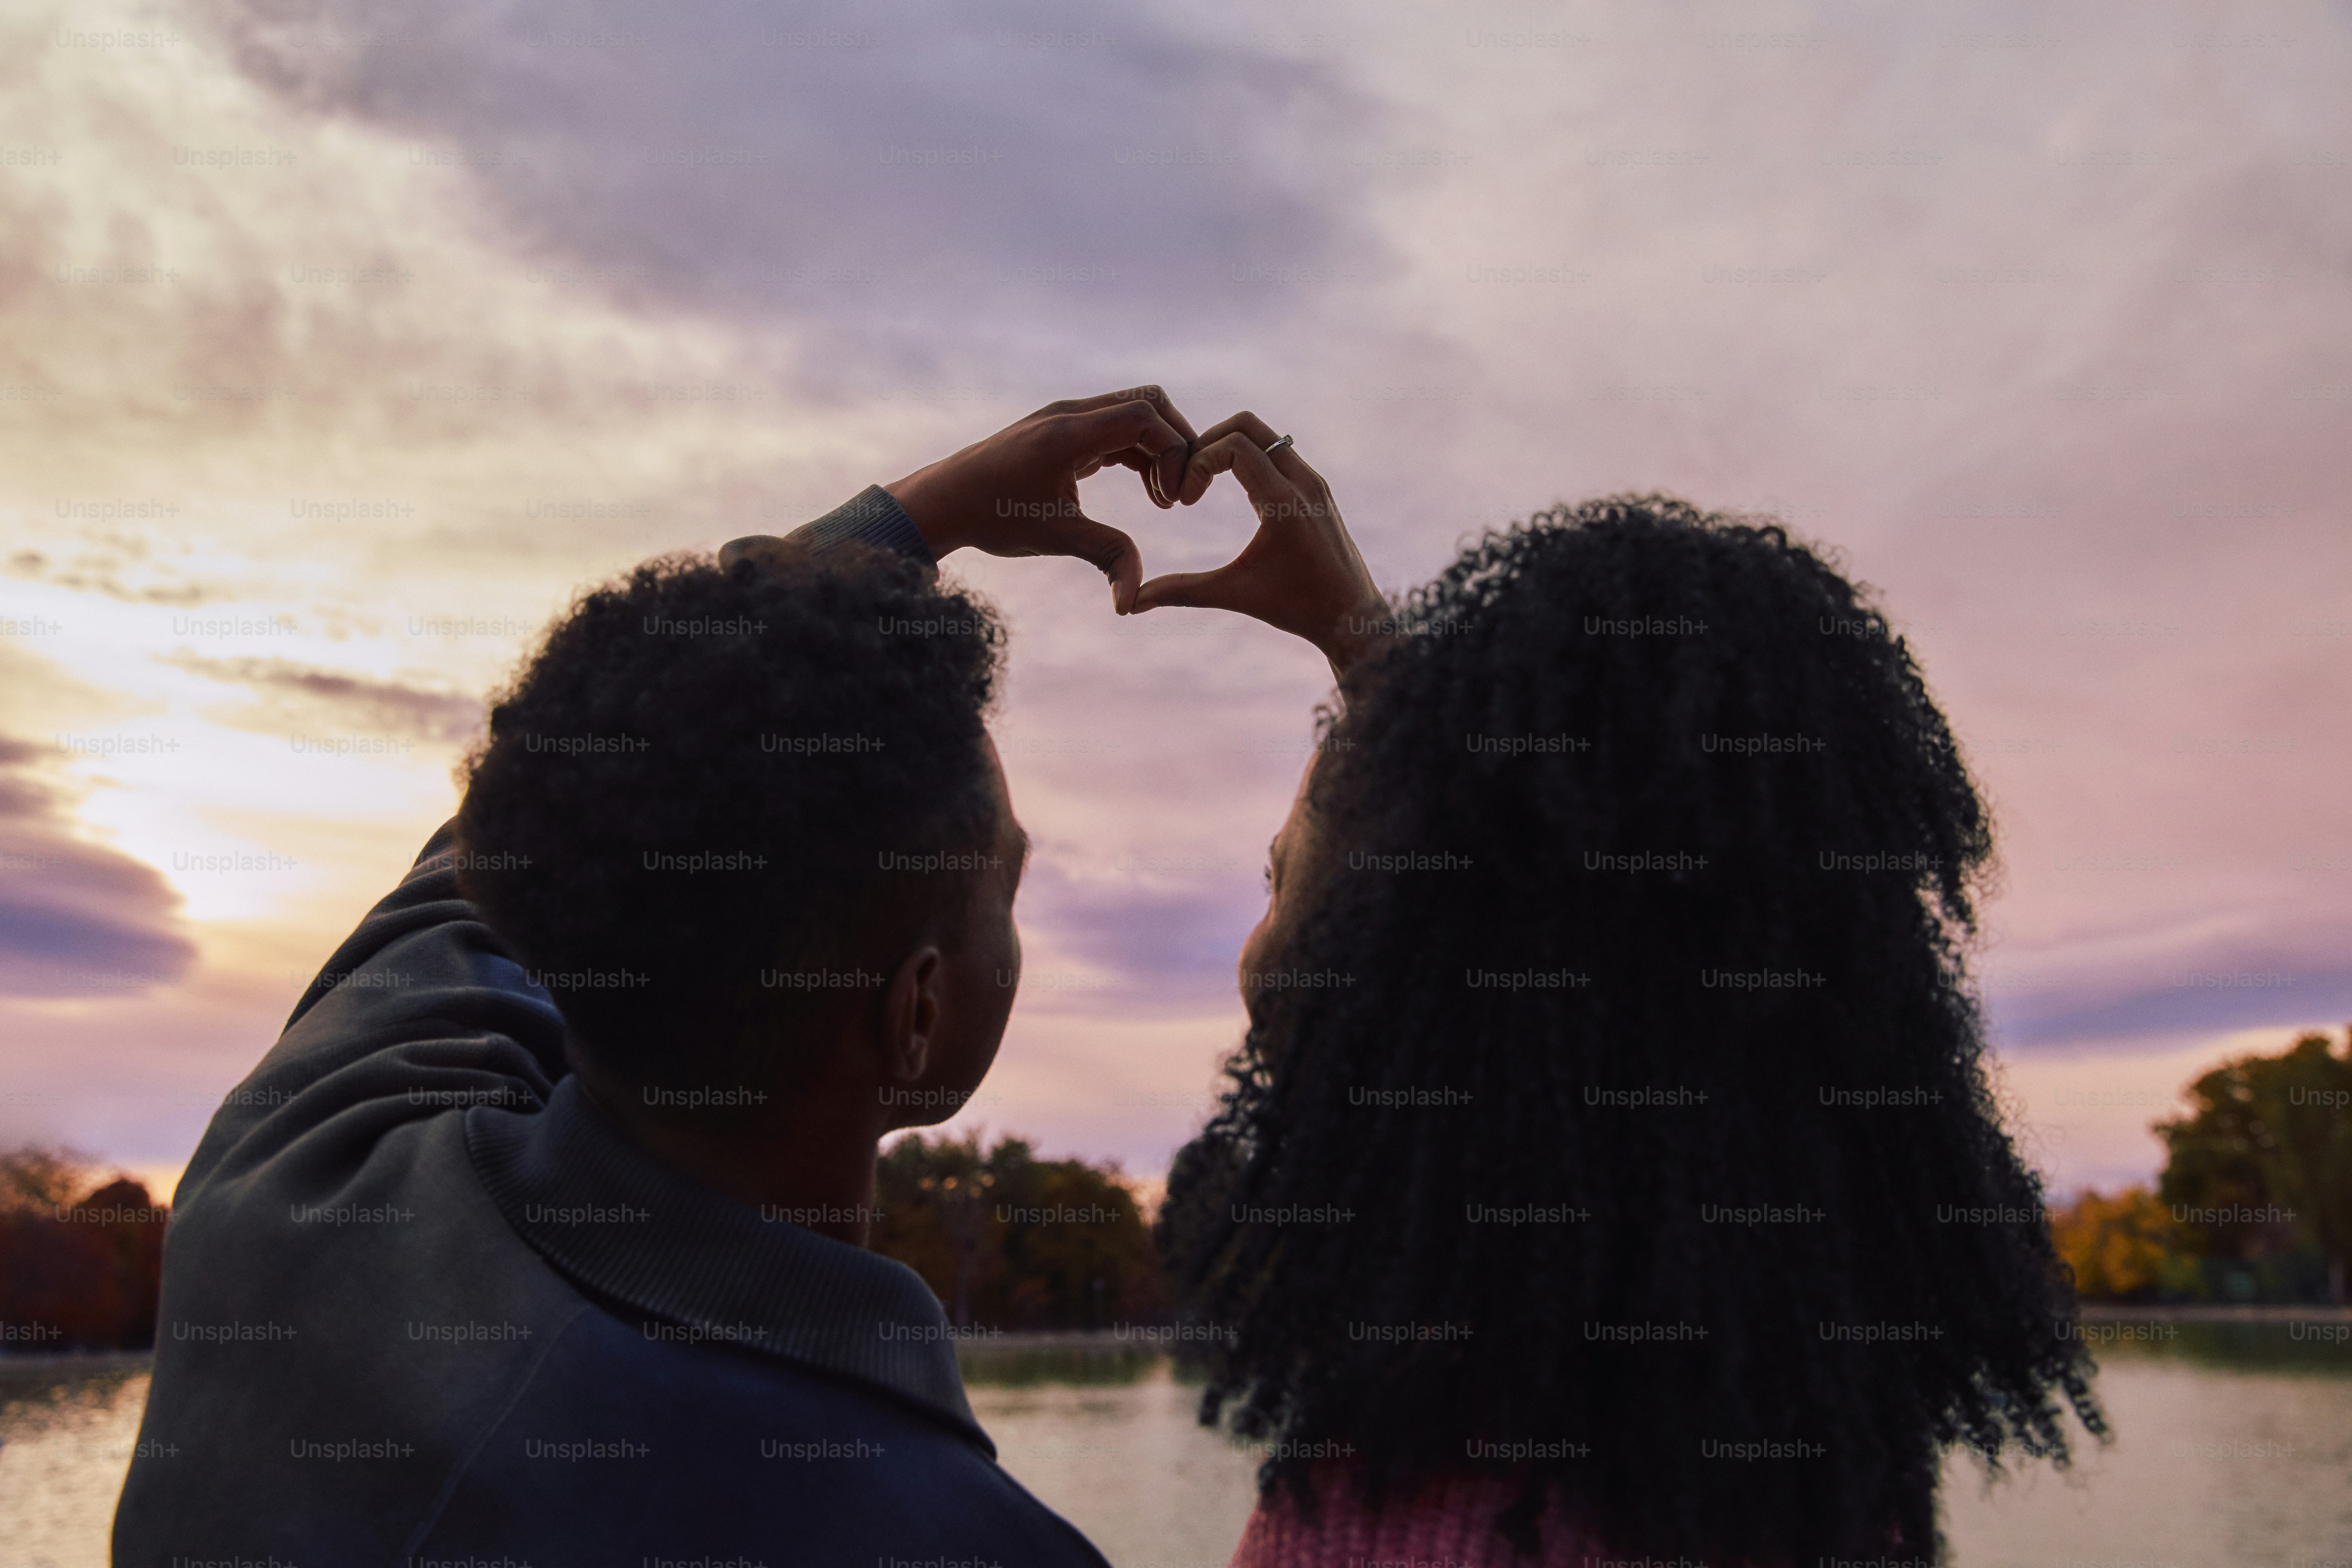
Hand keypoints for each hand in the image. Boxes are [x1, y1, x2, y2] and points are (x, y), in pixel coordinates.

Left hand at [883, 387, 1199, 613]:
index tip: (1173, 500)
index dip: (1173, 451)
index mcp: (1069, 432)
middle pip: (1147, 403)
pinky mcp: (1064, 431)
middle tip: (1179, 493)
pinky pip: (1115, 428)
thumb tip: (1131, 604)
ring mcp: (1066, 419)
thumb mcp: (1055, 536)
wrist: (945, 501)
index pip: (1145, 416)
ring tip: (1162, 500)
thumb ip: (1105, 557)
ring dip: (1157, 451)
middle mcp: (1070, 414)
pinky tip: (1146, 490)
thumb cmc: (993, 516)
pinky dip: (1138, 454)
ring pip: (1133, 414)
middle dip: (1175, 444)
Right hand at [1132, 412, 1389, 676]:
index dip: (1198, 463)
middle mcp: (1304, 481)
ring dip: (1229, 448)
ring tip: (1205, 483)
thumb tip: (1131, 603)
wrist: (1353, 617)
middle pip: (1247, 424)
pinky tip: (1232, 489)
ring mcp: (1314, 481)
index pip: (1233, 446)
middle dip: (1208, 442)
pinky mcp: (1317, 488)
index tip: (1186, 501)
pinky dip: (1249, 457)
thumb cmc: (1297, 608)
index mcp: (1284, 502)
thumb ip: (1182, 592)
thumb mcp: (1234, 595)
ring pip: (1265, 435)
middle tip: (1189, 478)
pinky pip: (1278, 451)